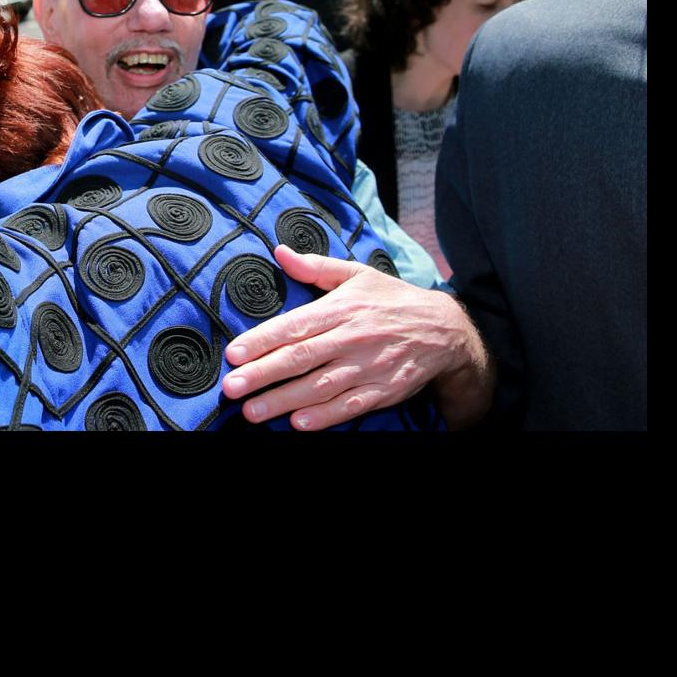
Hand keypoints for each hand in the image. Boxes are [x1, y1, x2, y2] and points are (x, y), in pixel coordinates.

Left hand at [221, 245, 491, 429]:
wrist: (445, 329)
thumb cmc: (392, 300)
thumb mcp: (358, 275)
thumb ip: (316, 268)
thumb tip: (280, 253)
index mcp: (342, 308)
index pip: (295, 325)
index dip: (262, 340)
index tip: (234, 354)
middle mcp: (353, 337)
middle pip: (301, 357)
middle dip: (263, 374)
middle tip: (231, 388)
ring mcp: (369, 366)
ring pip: (321, 386)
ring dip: (285, 400)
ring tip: (253, 411)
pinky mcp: (383, 390)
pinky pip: (350, 406)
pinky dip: (325, 416)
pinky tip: (299, 424)